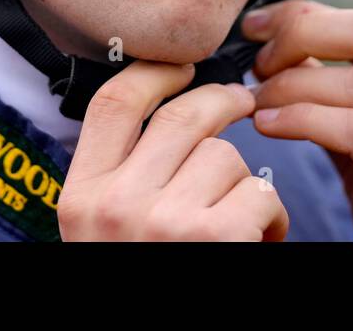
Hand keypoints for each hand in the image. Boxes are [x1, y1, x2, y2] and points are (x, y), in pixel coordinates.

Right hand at [57, 61, 288, 240]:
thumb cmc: (146, 284)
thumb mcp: (104, 232)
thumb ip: (122, 176)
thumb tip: (169, 105)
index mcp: (79, 198)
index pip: (111, 102)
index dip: (152, 72)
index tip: (179, 67)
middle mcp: (113, 205)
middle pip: (180, 116)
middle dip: (220, 101)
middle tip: (241, 101)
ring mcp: (162, 222)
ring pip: (225, 155)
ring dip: (246, 181)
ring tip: (243, 219)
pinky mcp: (213, 240)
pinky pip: (260, 192)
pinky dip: (273, 216)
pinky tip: (261, 242)